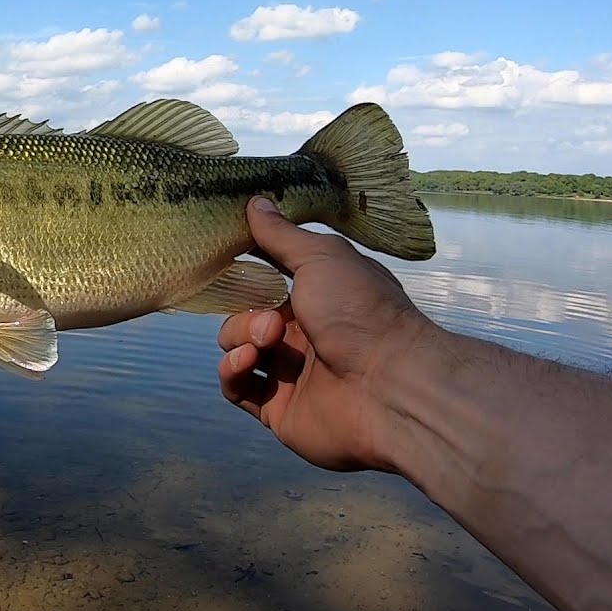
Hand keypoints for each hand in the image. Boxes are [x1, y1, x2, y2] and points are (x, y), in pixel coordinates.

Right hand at [217, 196, 436, 472]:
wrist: (390, 385)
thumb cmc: (362, 312)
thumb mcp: (321, 258)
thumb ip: (281, 235)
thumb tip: (255, 200)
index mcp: (318, 298)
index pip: (267, 281)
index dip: (245, 271)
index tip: (221, 258)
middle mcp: (303, 335)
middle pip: (245, 316)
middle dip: (247, 315)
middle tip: (273, 322)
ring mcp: (289, 374)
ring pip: (237, 349)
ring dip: (240, 339)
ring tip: (266, 344)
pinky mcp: (278, 410)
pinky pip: (236, 387)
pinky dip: (232, 371)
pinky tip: (247, 362)